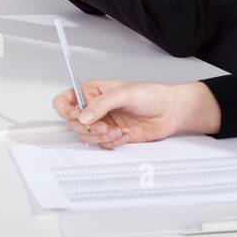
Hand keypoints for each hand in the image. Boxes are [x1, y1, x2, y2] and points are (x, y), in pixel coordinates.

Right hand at [52, 80, 220, 149]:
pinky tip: (124, 135)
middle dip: (89, 128)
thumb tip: (83, 116)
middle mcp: (96, 108)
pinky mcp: (112, 136)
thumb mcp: (124, 93)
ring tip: (117, 131)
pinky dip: (112, 143)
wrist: (170, 111)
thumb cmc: (151, 95)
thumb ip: (101, 104)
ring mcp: (103, 122)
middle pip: (74, 123)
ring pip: (87, 136)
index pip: (66, 100)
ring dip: (101, 137)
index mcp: (93, 92)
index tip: (78, 116)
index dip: (66, 110)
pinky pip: (101, 145)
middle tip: (105, 126)